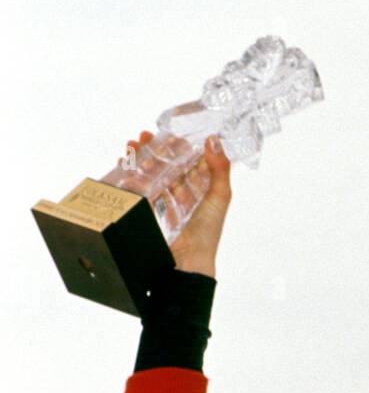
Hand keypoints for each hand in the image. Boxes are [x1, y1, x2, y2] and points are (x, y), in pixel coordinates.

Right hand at [124, 130, 231, 276]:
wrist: (186, 262)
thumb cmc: (207, 231)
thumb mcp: (220, 197)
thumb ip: (220, 169)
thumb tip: (213, 140)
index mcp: (204, 185)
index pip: (191, 158)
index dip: (179, 144)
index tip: (167, 131)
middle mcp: (187, 190)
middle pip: (170, 163)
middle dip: (155, 149)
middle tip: (142, 137)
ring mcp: (169, 199)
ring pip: (154, 173)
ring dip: (141, 159)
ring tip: (130, 147)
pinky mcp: (154, 209)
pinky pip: (143, 188)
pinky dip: (132, 176)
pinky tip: (124, 165)